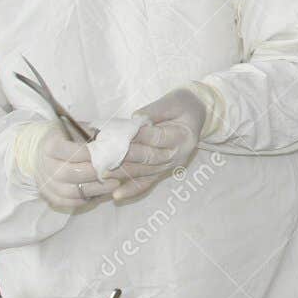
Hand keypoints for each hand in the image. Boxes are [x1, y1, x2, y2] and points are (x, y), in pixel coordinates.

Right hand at [19, 121, 114, 209]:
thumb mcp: (74, 129)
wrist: (41, 152)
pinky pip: (68, 202)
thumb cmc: (65, 139)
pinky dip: (87, 199)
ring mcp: (46, 183)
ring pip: (70, 192)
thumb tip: (107, 143)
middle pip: (70, 173)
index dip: (87, 154)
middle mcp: (45, 166)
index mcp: (50, 146)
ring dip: (95, 189)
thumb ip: (89, 134)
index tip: (106, 153)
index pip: (68, 151)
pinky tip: (102, 193)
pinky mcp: (49, 196)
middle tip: (113, 171)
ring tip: (114, 184)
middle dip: (94, 173)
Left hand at [108, 87, 208, 201]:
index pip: (157, 138)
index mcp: (183, 137)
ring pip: (144, 171)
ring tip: (102, 172)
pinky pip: (146, 183)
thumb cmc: (183, 106)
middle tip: (103, 156)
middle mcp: (177, 155)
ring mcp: (169, 166)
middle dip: (125, 156)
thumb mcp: (174, 101)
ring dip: (122, 172)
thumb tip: (137, 117)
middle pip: (149, 157)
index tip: (118, 134)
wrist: (196, 116)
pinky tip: (117, 196)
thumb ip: (156, 110)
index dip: (138, 136)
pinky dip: (131, 190)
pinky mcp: (161, 172)